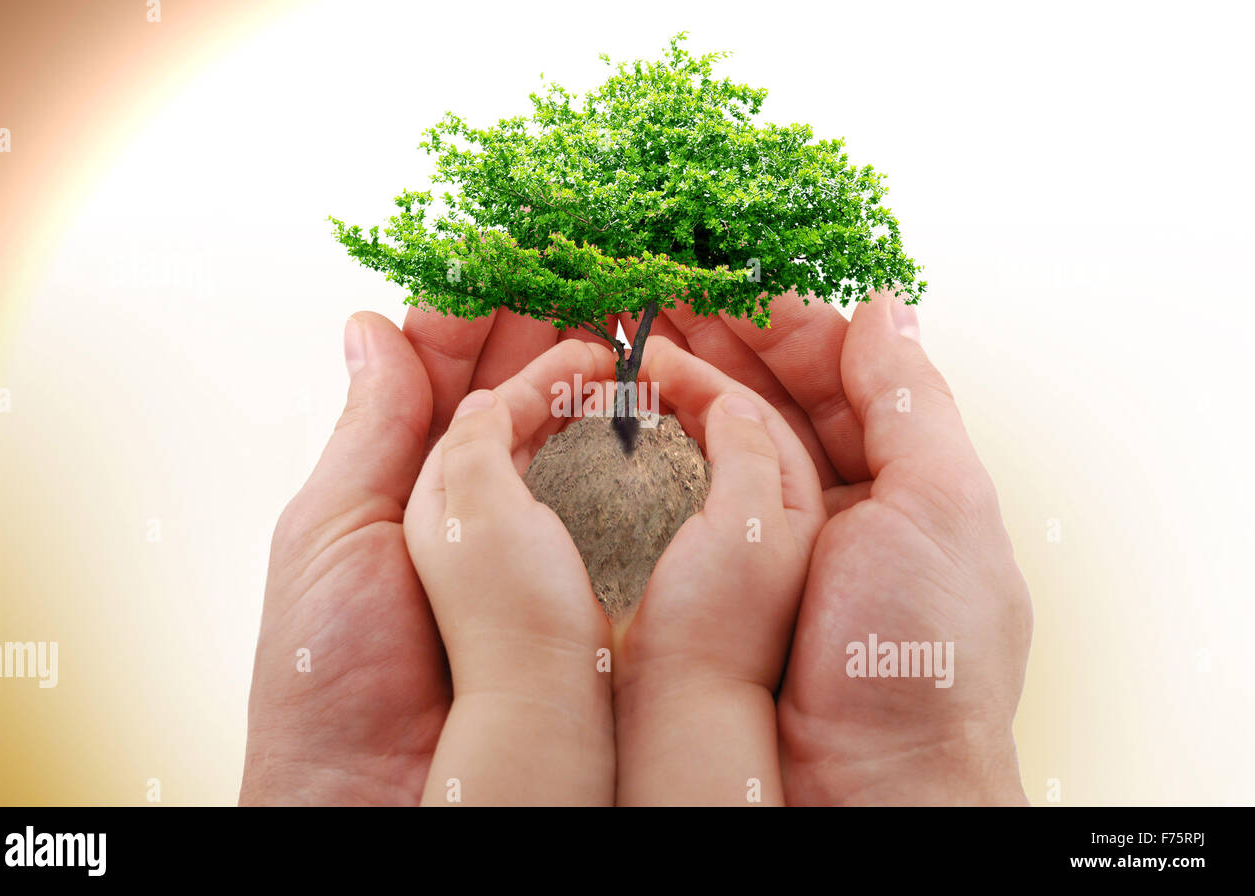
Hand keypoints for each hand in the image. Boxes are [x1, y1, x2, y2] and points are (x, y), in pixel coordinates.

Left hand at [241, 307, 613, 804]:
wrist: (381, 800)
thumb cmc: (330, 677)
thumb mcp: (334, 530)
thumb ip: (371, 427)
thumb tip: (371, 324)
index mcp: (393, 477)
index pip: (438, 368)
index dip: (471, 305)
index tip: (510, 246)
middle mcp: (460, 500)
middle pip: (506, 386)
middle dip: (538, 319)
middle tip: (582, 261)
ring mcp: (520, 538)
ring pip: (558, 429)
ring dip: (580, 366)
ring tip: (614, 309)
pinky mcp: (570, 579)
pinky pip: (596, 494)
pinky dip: (613, 437)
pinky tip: (630, 394)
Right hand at [621, 292, 1031, 804]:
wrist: (866, 790)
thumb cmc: (922, 660)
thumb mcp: (944, 506)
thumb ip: (912, 401)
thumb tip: (889, 306)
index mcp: (907, 487)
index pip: (845, 378)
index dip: (792, 325)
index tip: (737, 280)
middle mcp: (843, 510)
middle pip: (781, 399)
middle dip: (730, 339)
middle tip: (673, 291)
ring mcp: (781, 545)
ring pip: (732, 436)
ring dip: (694, 376)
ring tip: (645, 327)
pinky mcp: (727, 581)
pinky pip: (699, 491)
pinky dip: (671, 438)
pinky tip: (642, 401)